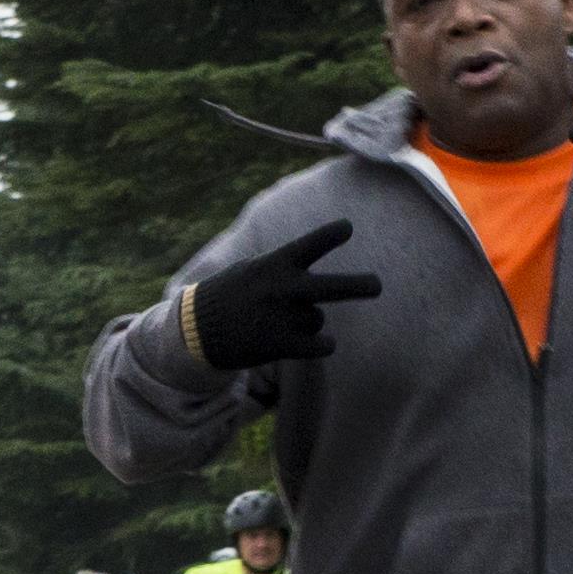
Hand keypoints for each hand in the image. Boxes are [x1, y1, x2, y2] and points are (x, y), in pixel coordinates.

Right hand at [177, 218, 383, 370]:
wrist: (195, 330)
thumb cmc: (228, 295)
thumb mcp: (250, 269)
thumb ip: (282, 270)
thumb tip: (318, 289)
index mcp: (274, 264)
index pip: (310, 245)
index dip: (331, 235)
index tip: (347, 228)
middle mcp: (282, 289)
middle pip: (331, 287)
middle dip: (358, 286)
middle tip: (377, 286)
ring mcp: (282, 318)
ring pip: (316, 319)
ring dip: (306, 322)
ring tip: (275, 322)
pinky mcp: (280, 345)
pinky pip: (319, 345)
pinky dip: (323, 345)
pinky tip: (323, 344)